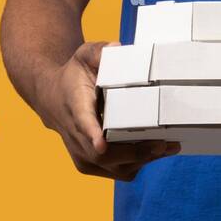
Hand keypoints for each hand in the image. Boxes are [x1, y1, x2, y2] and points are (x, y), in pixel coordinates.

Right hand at [36, 40, 179, 181]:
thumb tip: (117, 48)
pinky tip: (155, 151)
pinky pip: (117, 171)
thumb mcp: (84, 55)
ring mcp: (81, 155)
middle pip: (105, 154)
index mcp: (75, 108)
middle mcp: (75, 136)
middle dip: (136, 152)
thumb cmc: (74, 76)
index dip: (93, 135)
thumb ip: (99, 51)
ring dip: (142, 160)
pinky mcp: (88, 166)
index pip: (82, 123)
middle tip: (165, 144)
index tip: (101, 144)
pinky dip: (138, 164)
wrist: (52, 99)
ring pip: (114, 167)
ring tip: (168, 147)